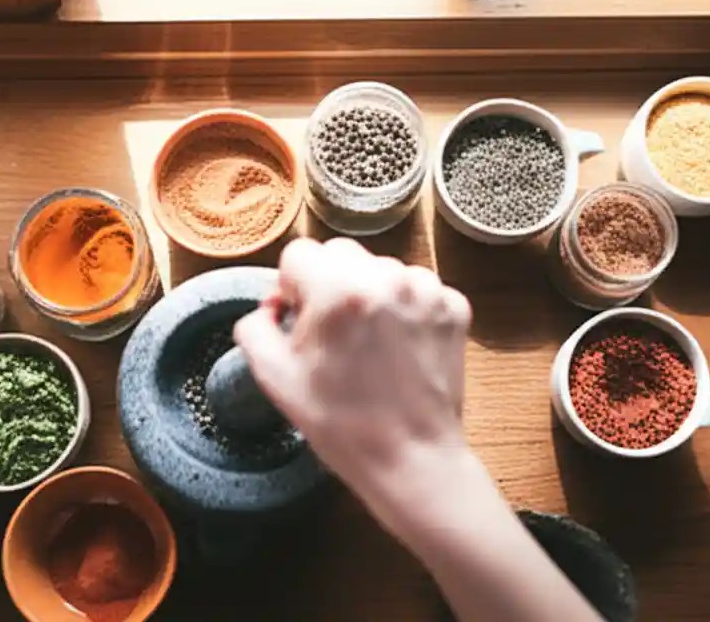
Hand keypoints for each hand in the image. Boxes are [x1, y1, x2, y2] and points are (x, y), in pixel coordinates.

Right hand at [233, 237, 472, 531]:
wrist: (410, 457)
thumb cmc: (340, 422)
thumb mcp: (274, 377)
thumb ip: (256, 326)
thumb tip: (271, 305)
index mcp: (336, 290)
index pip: (299, 253)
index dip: (292, 288)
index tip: (302, 320)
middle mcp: (385, 278)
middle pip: (341, 253)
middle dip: (330, 283)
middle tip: (333, 332)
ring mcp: (426, 291)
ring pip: (381, 268)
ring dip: (369, 293)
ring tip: (370, 344)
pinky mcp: (453, 307)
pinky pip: (416, 288)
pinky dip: (404, 308)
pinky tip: (398, 348)